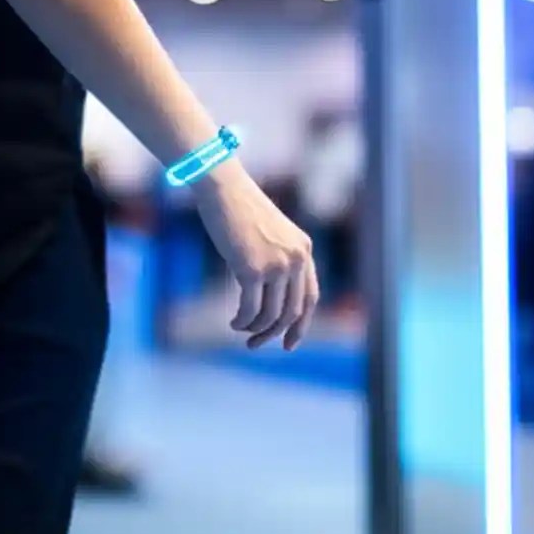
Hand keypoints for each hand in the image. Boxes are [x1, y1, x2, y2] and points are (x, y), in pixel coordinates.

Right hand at [194, 162, 318, 350]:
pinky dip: (242, 322)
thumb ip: (276, 261)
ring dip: (255, 329)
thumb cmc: (239, 209)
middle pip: (292, 311)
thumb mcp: (268, 235)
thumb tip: (268, 301)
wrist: (223, 188)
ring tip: (239, 330)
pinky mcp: (252, 269)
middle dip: (274, 334)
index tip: (288, 344)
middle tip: (255, 345)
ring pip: (271, 314)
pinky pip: (250, 309)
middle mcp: (295, 258)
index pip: (310, 298)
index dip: (301, 325)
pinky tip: (233, 323)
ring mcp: (276, 264)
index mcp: (303, 249)